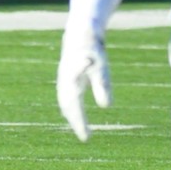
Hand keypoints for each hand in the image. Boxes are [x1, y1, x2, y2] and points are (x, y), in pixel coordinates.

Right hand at [56, 23, 110, 141]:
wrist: (81, 31)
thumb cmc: (93, 49)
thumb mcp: (101, 66)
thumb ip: (102, 84)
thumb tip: (106, 106)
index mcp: (72, 80)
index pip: (74, 106)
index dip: (80, 122)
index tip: (86, 136)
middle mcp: (65, 81)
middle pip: (68, 106)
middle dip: (76, 122)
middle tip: (85, 137)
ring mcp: (64, 79)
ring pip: (66, 102)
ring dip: (73, 116)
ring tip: (82, 130)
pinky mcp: (67, 77)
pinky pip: (67, 97)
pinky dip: (72, 107)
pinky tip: (78, 114)